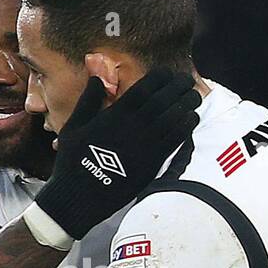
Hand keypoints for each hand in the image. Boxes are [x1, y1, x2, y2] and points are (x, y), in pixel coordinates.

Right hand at [33, 67, 200, 239]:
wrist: (80, 195)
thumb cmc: (73, 161)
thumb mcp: (73, 126)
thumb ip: (88, 100)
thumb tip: (95, 78)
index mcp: (114, 114)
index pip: (144, 88)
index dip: (159, 77)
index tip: (167, 73)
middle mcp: (133, 126)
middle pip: (163, 99)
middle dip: (178, 86)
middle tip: (187, 80)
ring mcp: (145, 144)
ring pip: (173, 118)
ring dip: (186, 104)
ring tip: (194, 96)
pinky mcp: (152, 163)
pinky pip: (175, 140)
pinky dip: (186, 127)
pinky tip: (191, 118)